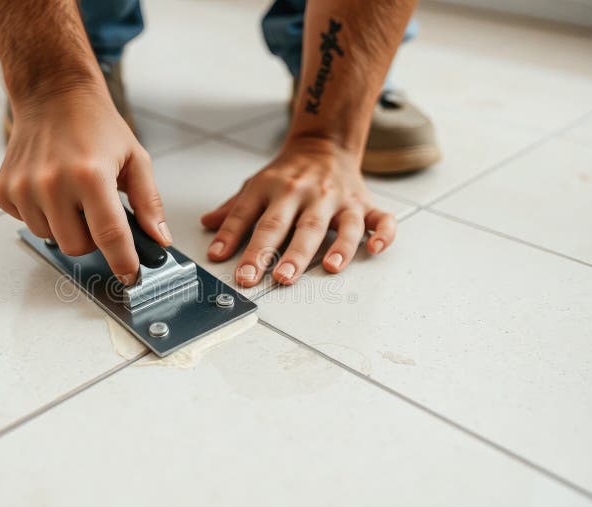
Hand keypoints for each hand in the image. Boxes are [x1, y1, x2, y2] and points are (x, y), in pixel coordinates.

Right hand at [0, 86, 170, 284]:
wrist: (52, 94)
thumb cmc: (96, 125)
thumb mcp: (135, 158)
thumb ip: (149, 202)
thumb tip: (160, 240)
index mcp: (91, 175)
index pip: (110, 236)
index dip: (123, 262)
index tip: (130, 276)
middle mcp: (52, 182)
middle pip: (77, 247)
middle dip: (92, 238)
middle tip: (96, 211)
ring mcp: (23, 187)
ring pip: (51, 239)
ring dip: (66, 226)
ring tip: (71, 193)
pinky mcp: (3, 189)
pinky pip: (27, 223)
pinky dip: (42, 214)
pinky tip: (49, 187)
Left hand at [201, 137, 395, 286]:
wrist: (324, 143)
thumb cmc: (287, 173)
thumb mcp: (255, 185)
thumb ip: (233, 211)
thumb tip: (207, 227)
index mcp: (272, 188)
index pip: (251, 216)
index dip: (237, 241)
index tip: (230, 268)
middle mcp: (305, 193)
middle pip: (296, 225)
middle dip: (287, 253)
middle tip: (277, 278)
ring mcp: (337, 199)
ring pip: (338, 225)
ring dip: (338, 248)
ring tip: (330, 269)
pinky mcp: (363, 204)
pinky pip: (380, 219)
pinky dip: (384, 233)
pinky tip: (378, 248)